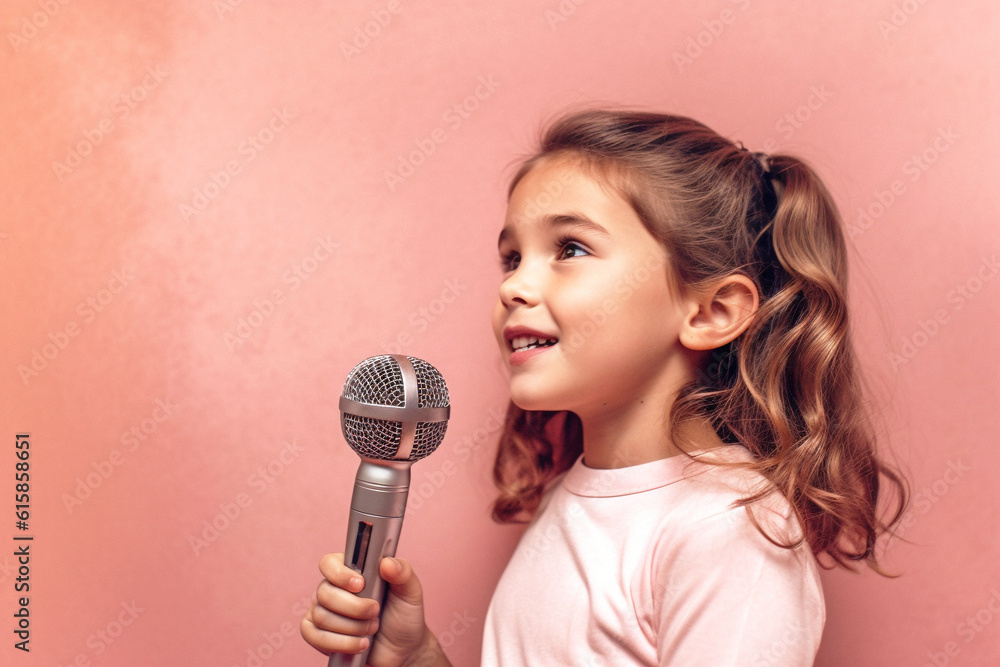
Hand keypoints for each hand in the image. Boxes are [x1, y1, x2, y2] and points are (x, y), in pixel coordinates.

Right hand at [301, 553, 447, 666]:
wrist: (403, 649)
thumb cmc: (404, 616)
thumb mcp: (410, 591)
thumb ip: (403, 572)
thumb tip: (386, 563)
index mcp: (351, 571)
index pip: (329, 563)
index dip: (340, 574)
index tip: (361, 585)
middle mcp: (333, 589)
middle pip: (324, 593)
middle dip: (354, 608)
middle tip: (375, 612)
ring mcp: (323, 612)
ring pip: (322, 617)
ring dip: (352, 628)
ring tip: (372, 629)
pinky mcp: (319, 635)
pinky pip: (314, 636)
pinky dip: (340, 643)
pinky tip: (359, 644)